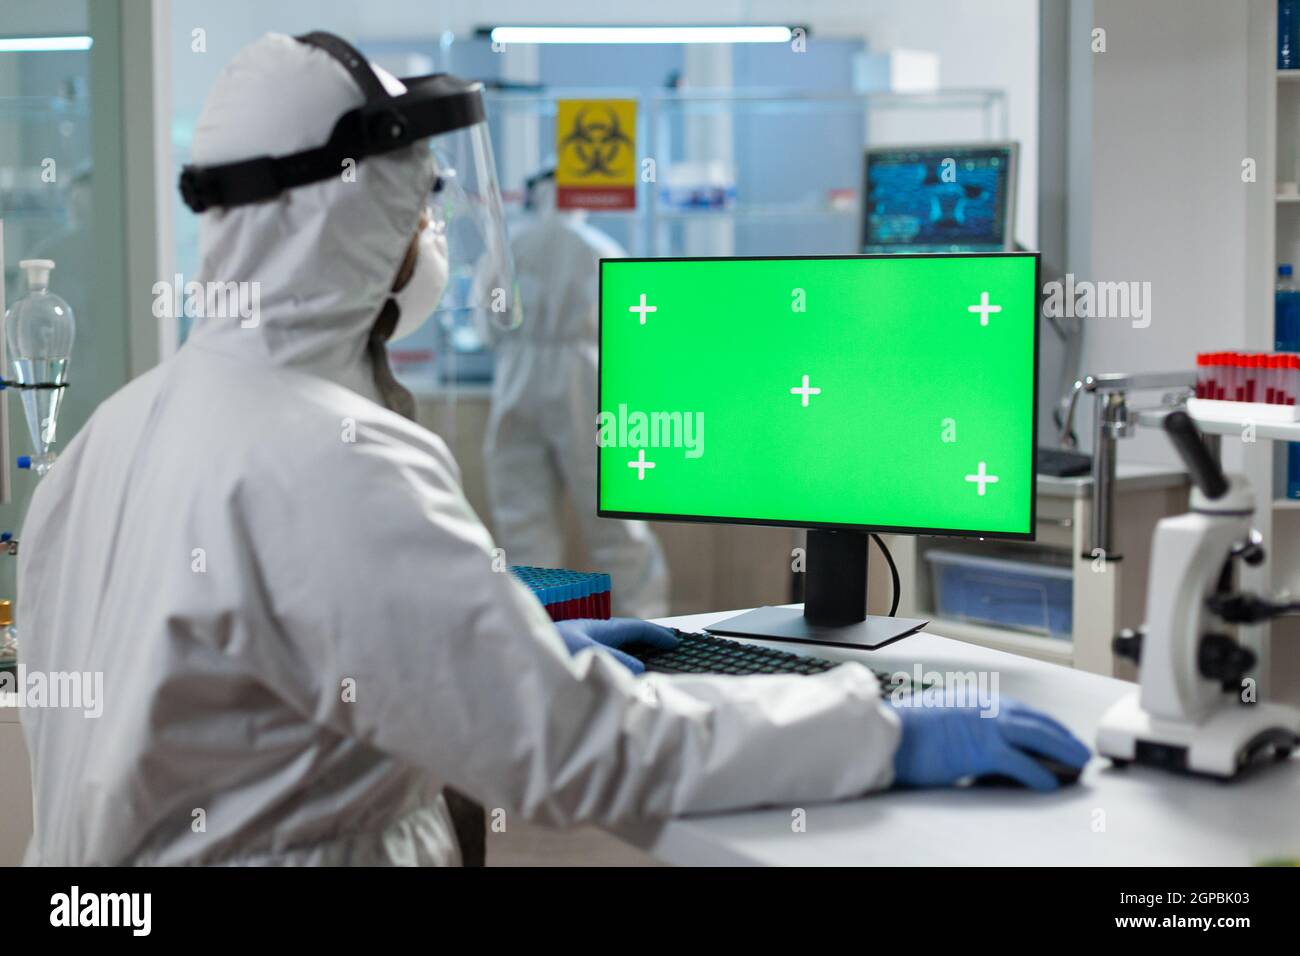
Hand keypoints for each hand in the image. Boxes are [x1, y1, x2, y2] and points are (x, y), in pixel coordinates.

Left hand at [554, 618, 678, 674]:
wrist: (517, 658)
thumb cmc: (549, 652)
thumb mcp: (587, 656)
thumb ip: (615, 662)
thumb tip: (639, 667)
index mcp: (599, 630)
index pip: (635, 628)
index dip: (657, 634)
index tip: (675, 641)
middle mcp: (591, 634)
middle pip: (625, 635)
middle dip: (646, 641)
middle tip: (665, 649)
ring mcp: (581, 644)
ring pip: (613, 647)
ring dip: (630, 653)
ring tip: (646, 664)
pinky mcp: (572, 658)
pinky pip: (602, 658)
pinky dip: (616, 663)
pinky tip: (615, 677)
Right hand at [889, 697, 1089, 790]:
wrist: (886, 733)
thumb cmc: (904, 730)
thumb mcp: (941, 720)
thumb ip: (964, 727)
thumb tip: (979, 746)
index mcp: (975, 700)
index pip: (1020, 710)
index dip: (1044, 723)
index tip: (1058, 734)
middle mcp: (985, 707)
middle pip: (1036, 721)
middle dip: (1062, 735)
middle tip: (1080, 750)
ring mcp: (985, 726)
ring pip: (1038, 736)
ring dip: (1063, 751)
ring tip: (1078, 764)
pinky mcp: (981, 749)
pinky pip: (1021, 763)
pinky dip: (1039, 774)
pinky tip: (1050, 784)